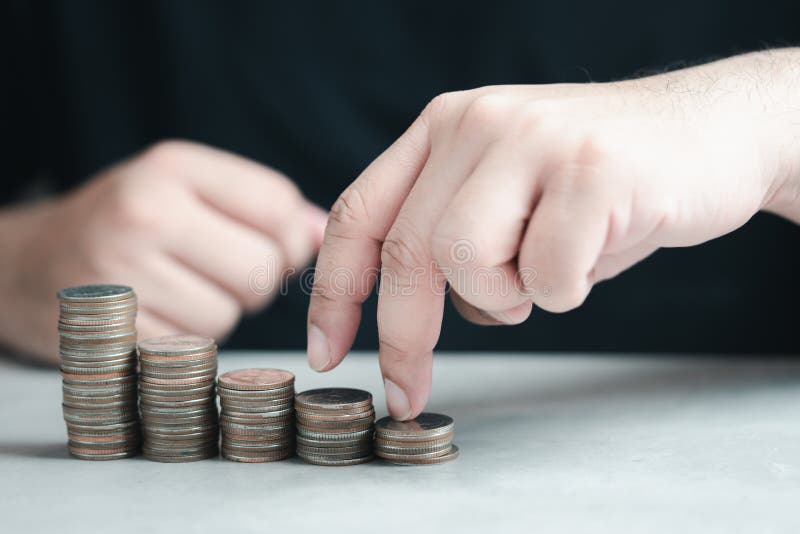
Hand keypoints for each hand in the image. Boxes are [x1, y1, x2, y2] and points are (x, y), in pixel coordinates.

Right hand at [0, 140, 326, 363]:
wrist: (28, 265)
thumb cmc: (126, 222)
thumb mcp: (185, 188)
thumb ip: (260, 205)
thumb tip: (323, 232)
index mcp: (172, 167)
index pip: (278, 206)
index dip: (289, 237)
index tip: (270, 244)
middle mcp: (145, 213)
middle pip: (261, 268)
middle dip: (256, 281)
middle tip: (220, 271)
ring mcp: (124, 274)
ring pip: (230, 314)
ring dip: (220, 312)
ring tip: (179, 289)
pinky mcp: (113, 330)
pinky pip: (194, 349)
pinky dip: (189, 341)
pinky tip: (158, 315)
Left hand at [308, 49, 799, 419]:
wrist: (711, 137)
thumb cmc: (597, 188)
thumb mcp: (506, 197)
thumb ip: (450, 234)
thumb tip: (399, 316)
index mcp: (444, 127)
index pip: (363, 213)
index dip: (334, 291)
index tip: (326, 353)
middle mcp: (477, 121)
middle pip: (408, 249)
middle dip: (404, 337)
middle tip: (409, 390)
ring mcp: (533, 138)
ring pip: (468, 261)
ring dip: (508, 296)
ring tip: (552, 270)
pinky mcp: (591, 167)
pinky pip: (547, 275)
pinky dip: (567, 290)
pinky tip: (600, 250)